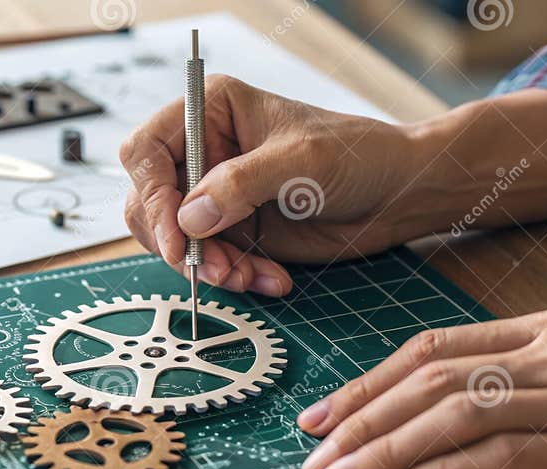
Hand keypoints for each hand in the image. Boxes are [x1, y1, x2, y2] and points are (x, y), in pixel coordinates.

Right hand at [119, 74, 418, 295]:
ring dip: (208, 266)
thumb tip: (189, 218)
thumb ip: (241, 185)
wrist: (399, 193)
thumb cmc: (358, 155)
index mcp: (210, 112)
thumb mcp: (300, 161)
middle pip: (151, 202)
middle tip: (211, 269)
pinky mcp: (236, 230)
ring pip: (177, 241)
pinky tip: (272, 279)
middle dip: (178, 242)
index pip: (147, 151)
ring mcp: (218, 195)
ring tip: (248, 277)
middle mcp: (205, 152)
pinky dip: (235, 277)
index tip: (177, 237)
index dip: (152, 195)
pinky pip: (212, 262)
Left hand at [296, 306, 546, 468]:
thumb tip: (439, 400)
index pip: (431, 349)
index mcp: (540, 328)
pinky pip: (503, 460)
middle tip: (312, 451)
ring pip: (455, 416)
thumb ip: (517, 367)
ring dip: (385, 449)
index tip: (324, 411)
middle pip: (430, 381)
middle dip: (361, 417)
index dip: (368, 381)